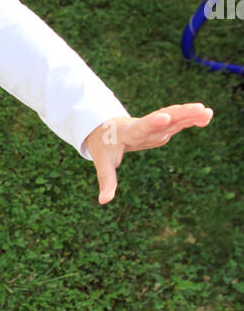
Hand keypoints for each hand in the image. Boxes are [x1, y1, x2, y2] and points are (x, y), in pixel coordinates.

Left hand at [83, 103, 213, 204]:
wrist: (106, 129)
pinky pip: (178, 120)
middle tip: (199, 109)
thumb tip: (103, 201)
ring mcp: (155, 125)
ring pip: (174, 116)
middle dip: (181, 114)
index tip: (164, 117)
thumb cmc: (105, 146)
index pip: (142, 127)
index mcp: (130, 133)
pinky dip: (191, 118)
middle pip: (165, 117)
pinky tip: (207, 116)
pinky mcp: (162, 126)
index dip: (152, 122)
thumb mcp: (103, 163)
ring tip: (208, 112)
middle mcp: (145, 126)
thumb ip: (107, 181)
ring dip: (190, 114)